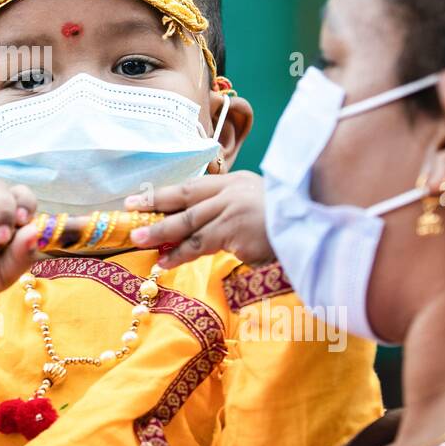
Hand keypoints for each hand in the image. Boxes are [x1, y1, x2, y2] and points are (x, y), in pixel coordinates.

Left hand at [123, 171, 273, 269]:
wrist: (315, 229)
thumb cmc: (288, 223)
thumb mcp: (257, 205)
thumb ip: (230, 208)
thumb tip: (197, 224)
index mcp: (236, 182)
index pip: (194, 186)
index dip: (165, 192)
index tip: (139, 198)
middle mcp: (232, 192)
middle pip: (185, 198)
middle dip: (154, 204)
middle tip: (129, 211)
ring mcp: (233, 211)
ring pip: (188, 223)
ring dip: (161, 233)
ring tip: (139, 241)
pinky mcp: (236, 233)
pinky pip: (200, 245)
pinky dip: (179, 255)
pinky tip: (164, 263)